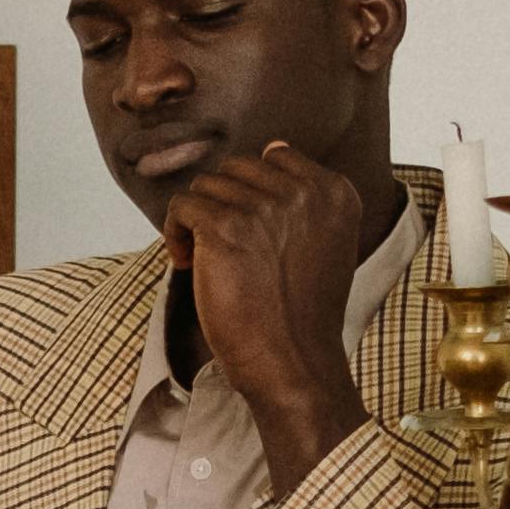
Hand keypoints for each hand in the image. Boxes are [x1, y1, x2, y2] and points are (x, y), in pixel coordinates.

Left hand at [162, 141, 379, 476]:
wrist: (293, 362)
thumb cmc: (302, 312)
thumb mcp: (324, 243)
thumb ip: (305, 197)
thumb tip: (274, 146)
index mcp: (334, 192)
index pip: (276, 156)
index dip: (252, 193)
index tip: (249, 231)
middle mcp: (303, 192)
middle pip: (237, 168)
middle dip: (223, 203)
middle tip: (222, 248)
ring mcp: (264, 208)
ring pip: (207, 185)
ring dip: (197, 220)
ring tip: (204, 259)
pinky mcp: (225, 229)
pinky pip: (181, 205)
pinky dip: (174, 232)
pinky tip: (186, 262)